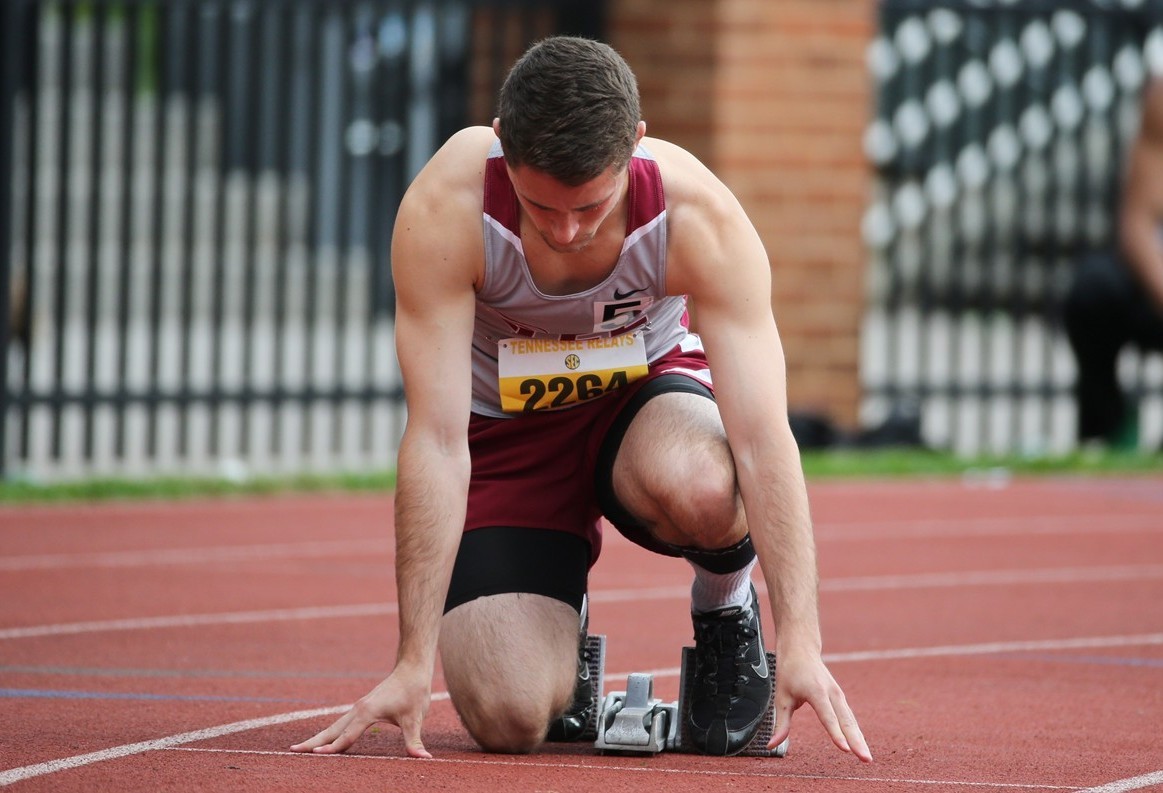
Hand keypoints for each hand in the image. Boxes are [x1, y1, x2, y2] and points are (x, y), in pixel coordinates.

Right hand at [290, 667, 432, 757]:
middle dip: (313, 742)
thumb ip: (415, 742)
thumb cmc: (414, 691)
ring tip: (302, 748)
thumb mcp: (416, 718)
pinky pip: (342, 723)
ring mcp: (359, 707)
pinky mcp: (363, 707)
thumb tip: (425, 759)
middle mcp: (359, 709)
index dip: (333, 748)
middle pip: (332, 729)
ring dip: (319, 737)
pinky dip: (331, 732)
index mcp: (367, 712)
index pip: (346, 735)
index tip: (316, 756)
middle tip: (293, 751)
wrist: (413, 668)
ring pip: (334, 725)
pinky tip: (327, 740)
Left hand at [767, 649, 871, 762]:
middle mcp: (832, 693)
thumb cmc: (790, 672)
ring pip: (851, 721)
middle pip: (846, 721)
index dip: (836, 734)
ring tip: (867, 759)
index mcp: (816, 691)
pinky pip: (850, 718)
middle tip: (866, 759)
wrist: (801, 650)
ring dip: (860, 740)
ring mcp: (839, 695)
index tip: (845, 749)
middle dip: (856, 741)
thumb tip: (771, 745)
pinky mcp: (840, 698)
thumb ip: (781, 724)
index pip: (828, 717)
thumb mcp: (781, 697)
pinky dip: (856, 732)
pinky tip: (861, 747)